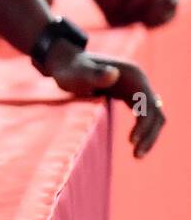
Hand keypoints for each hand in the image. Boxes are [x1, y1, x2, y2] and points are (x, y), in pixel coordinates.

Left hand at [41, 41, 165, 156]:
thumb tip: (113, 74)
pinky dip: (142, 129)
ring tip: (137, 155)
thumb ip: (93, 74)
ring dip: (149, 135)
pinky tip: (133, 142)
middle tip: (137, 156)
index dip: (143, 124)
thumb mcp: (78, 74)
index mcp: (132, 75)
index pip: (148, 104)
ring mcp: (136, 88)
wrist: (64, 63)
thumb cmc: (69, 69)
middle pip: (155, 112)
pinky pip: (144, 115)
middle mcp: (139, 81)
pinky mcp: (130, 95)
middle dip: (149, 135)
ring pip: (153, 115)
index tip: (131, 141)